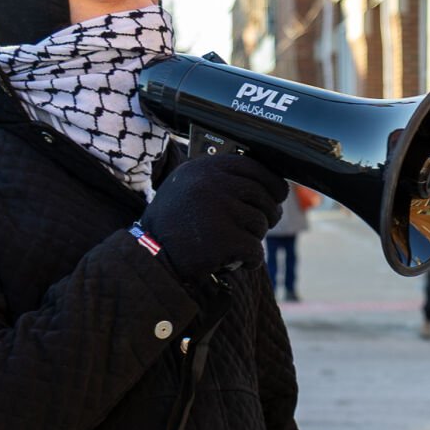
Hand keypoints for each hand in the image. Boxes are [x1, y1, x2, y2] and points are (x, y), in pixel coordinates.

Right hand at [140, 154, 287, 277]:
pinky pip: (256, 250)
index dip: (272, 182)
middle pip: (263, 196)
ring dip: (253, 239)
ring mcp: (219, 210)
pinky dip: (250, 261)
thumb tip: (267, 186)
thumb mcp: (188, 188)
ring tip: (232, 245)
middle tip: (259, 227)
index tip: (278, 194)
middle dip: (268, 214)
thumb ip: (219, 181)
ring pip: (261, 224)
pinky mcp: (225, 239)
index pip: (253, 167)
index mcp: (205, 168)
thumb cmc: (172, 225)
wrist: (151, 256)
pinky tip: (236, 262)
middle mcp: (212, 184)